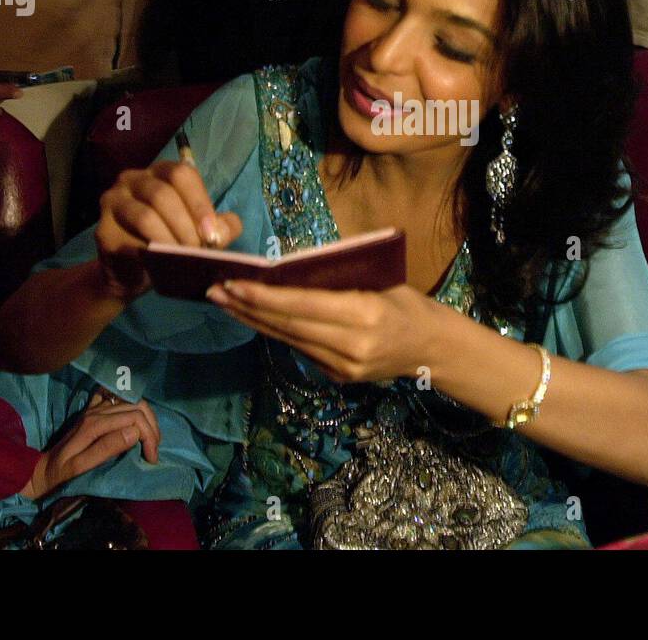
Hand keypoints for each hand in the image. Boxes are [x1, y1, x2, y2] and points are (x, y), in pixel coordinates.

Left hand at [20, 390, 160, 499]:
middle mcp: (97, 410)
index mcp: (95, 424)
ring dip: (147, 418)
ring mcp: (96, 408)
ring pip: (133, 402)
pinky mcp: (95, 410)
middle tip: (154, 451)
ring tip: (151, 440)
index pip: (134, 419)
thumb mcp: (80, 467)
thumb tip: (134, 433)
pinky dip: (133, 405)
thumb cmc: (61, 473)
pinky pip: (119, 398)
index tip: (151, 458)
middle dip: (152, 428)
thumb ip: (105, 449)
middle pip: (138, 407)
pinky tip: (137, 420)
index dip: (149, 437)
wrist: (43, 469)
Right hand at [95, 160, 242, 302]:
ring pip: (145, 216)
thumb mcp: (200, 233)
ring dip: (169, 240)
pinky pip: (127, 241)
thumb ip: (221, 227)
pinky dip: (149, 254)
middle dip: (186, 225)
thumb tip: (226, 228)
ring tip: (183, 258)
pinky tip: (162, 265)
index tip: (212, 234)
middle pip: (162, 194)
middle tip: (198, 251)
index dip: (199, 203)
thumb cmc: (170, 243)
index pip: (181, 174)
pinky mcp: (103, 230)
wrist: (133, 272)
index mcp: (161, 173)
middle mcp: (134, 179)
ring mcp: (113, 202)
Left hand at [206, 279, 446, 383]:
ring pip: (288, 340)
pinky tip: (253, 319)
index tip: (234, 283)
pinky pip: (300, 350)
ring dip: (253, 322)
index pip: (303, 305)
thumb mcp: (380, 281)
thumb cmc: (407, 303)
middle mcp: (352, 345)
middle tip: (214, 292)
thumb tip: (290, 271)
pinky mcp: (338, 377)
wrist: (433, 348)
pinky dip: (275, 333)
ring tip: (224, 303)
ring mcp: (343, 367)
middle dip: (248, 309)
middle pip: (288, 325)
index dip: (265, 296)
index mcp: (365, 313)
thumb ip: (339, 280)